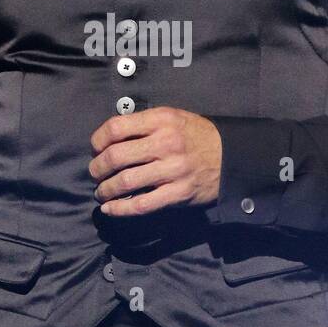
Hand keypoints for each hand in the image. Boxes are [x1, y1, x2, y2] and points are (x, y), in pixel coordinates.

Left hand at [89, 107, 222, 215]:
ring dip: (105, 190)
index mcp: (162, 120)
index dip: (98, 140)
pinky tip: (110, 209)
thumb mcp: (174, 117)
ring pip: (125, 182)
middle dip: (97, 168)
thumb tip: (110, 137)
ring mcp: (172, 170)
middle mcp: (166, 143)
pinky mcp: (178, 194)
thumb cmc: (198, 136)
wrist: (232, 157)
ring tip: (101, 192)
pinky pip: (142, 204)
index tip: (96, 149)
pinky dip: (121, 209)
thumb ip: (145, 124)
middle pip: (116, 157)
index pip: (116, 128)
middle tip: (95, 174)